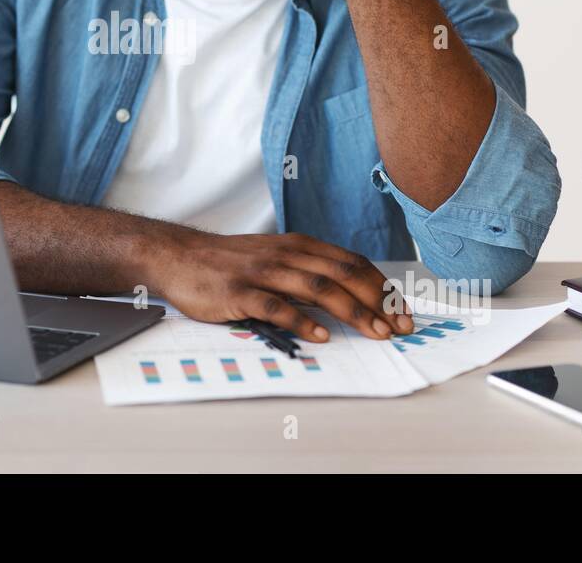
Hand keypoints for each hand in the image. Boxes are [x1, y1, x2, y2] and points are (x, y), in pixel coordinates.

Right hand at [152, 229, 414, 341]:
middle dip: (377, 302)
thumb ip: (308, 271)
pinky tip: (321, 336)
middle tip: (399, 327)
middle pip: (343, 274)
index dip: (382, 287)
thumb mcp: (275, 256)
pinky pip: (276, 306)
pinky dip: (302, 321)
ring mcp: (263, 272)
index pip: (353, 263)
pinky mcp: (240, 291)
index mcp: (299, 245)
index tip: (402, 312)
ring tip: (375, 332)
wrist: (179, 256)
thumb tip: (350, 296)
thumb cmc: (230, 263)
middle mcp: (286, 254)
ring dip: (352, 311)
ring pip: (318, 288)